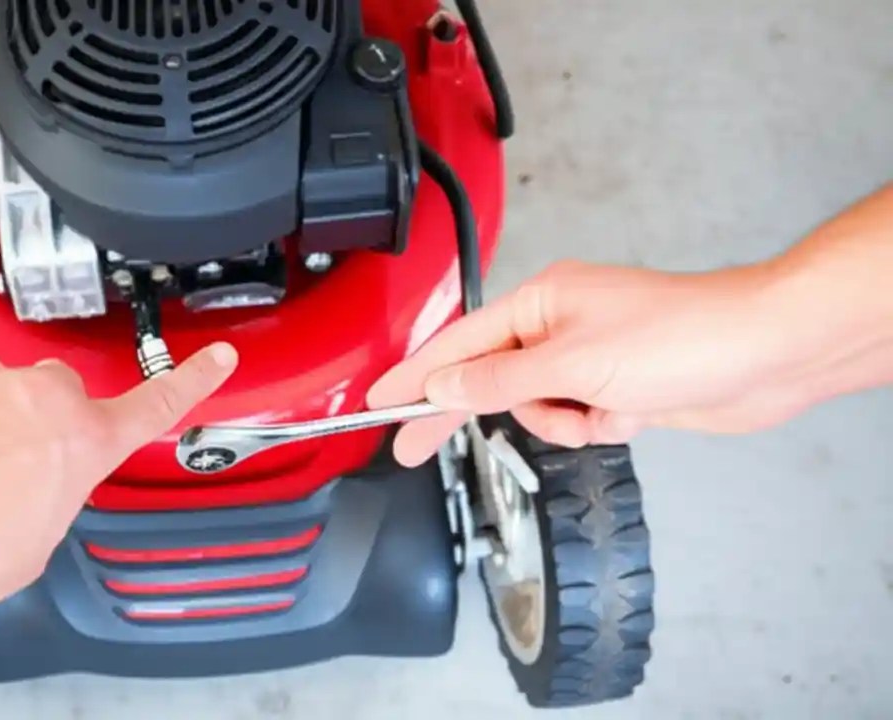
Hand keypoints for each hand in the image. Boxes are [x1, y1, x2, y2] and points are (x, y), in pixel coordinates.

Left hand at [0, 343, 237, 618]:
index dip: (192, 381)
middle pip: (61, 396)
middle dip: (45, 426)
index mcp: (81, 441)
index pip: (153, 405)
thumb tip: (35, 488)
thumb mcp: (33, 546)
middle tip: (11, 476)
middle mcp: (38, 398)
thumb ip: (52, 500)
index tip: (217, 357)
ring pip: (0, 395)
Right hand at [368, 260, 820, 465]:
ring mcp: (590, 357)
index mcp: (540, 302)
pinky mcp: (619, 386)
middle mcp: (559, 326)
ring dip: (559, 422)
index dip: (413, 376)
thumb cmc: (682, 337)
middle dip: (460, 413)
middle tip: (411, 448)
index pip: (456, 345)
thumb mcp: (574, 365)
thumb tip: (444, 389)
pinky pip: (578, 419)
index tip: (377, 401)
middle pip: (486, 378)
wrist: (766, 353)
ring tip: (595, 414)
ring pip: (536, 407)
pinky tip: (628, 415)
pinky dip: (596, 426)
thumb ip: (500, 382)